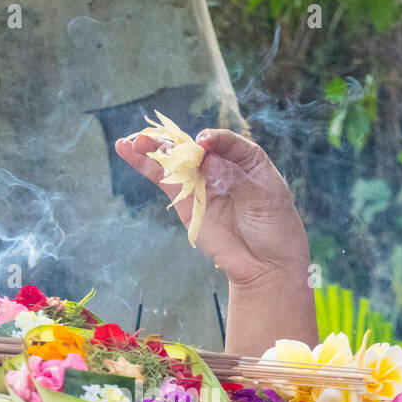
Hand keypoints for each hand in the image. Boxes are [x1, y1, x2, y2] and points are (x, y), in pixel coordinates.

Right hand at [114, 128, 309, 288]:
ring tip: (133, 141)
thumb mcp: (263, 198)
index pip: (225, 142)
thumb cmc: (274, 226)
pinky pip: (165, 180)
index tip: (203, 144)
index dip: (213, 141)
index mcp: (246, 158)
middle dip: (174, 141)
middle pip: (194, 147)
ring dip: (153, 149)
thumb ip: (234, 178)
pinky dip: (146, 166)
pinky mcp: (186, 201)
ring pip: (175, 161)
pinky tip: (127, 151)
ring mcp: (201, 182)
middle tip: (151, 137)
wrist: (265, 264)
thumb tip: (207, 162)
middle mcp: (220, 164)